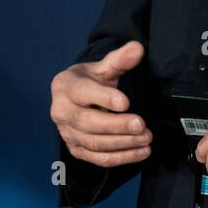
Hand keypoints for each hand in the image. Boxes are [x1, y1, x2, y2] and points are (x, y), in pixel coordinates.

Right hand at [50, 40, 152, 167]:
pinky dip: (121, 158)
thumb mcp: (103, 67)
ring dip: (123, 144)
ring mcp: (67, 134)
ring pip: (94, 143)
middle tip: (142, 125)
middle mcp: (61, 112)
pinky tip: (142, 152)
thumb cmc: (90, 81)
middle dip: (117, 126)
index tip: (126, 102)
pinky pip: (98, 158)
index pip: (83, 93)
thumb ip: (119, 59)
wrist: (74, 98)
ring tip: (147, 138)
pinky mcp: (77, 150)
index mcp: (65, 87)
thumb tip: (137, 49)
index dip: (104, 98)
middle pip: (88, 123)